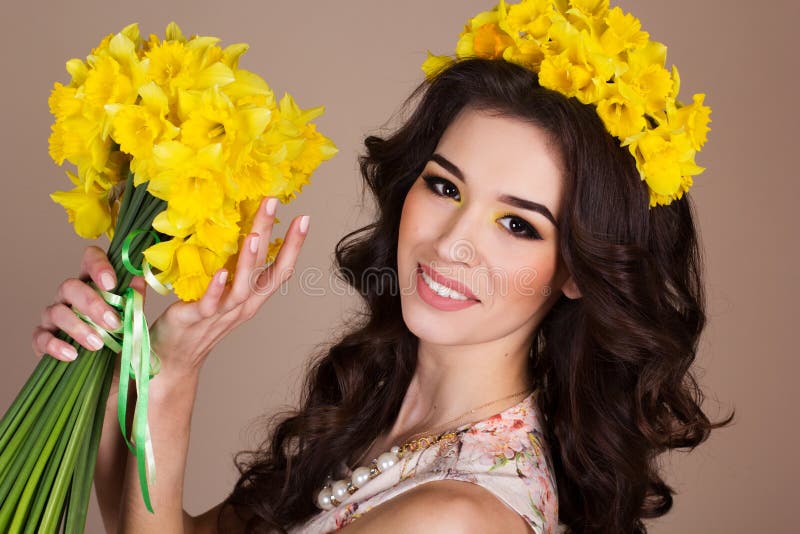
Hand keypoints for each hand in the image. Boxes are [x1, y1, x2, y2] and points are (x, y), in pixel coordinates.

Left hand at [32, 196, 309, 377]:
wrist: (169, 361)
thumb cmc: (193, 323)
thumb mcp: (216, 291)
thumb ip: (220, 264)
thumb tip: (212, 223)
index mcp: (250, 298)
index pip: (280, 269)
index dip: (294, 245)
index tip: (303, 218)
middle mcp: (242, 305)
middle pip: (265, 269)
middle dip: (273, 235)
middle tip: (273, 203)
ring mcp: (221, 314)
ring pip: (243, 287)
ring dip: (249, 261)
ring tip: (254, 236)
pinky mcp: (195, 319)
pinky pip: (210, 304)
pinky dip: (216, 289)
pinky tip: (221, 272)